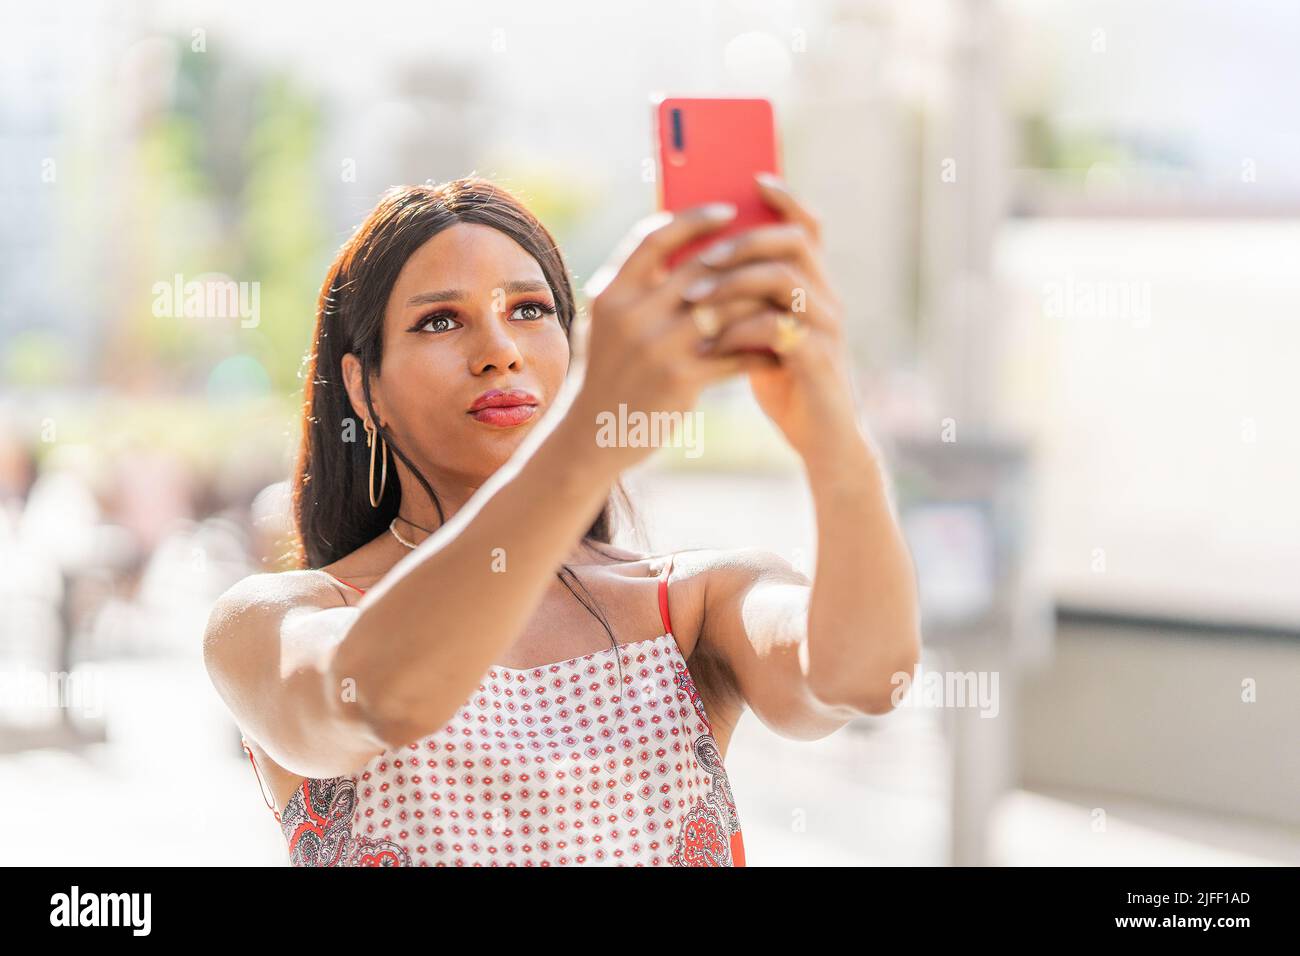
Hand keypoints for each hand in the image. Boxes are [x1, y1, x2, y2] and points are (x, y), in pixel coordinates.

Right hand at [567, 203, 780, 472]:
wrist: (592, 436)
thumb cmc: (612, 373)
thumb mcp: (610, 324)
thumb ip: (640, 287)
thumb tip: (692, 246)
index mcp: (611, 293)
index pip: (655, 237)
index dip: (694, 219)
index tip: (728, 211)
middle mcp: (631, 314)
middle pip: (700, 268)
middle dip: (742, 258)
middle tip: (773, 251)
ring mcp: (655, 346)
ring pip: (726, 308)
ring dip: (759, 303)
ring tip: (784, 298)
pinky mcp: (680, 379)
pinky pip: (734, 353)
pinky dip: (760, 349)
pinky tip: (778, 347)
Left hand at [683, 174, 859, 461]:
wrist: (820, 437)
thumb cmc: (782, 379)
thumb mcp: (760, 330)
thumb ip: (742, 296)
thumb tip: (690, 257)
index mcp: (812, 285)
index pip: (806, 226)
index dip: (785, 198)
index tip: (752, 179)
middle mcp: (826, 298)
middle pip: (794, 242)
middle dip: (743, 242)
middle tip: (701, 257)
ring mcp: (826, 328)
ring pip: (784, 280)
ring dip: (732, 284)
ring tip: (693, 301)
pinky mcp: (817, 361)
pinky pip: (776, 329)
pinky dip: (737, 332)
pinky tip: (710, 345)